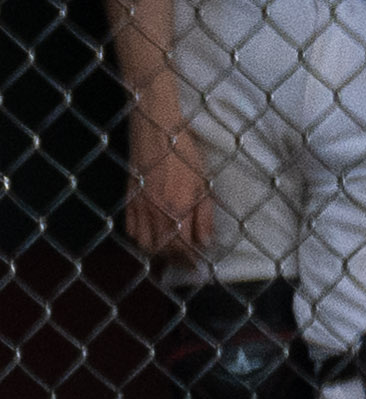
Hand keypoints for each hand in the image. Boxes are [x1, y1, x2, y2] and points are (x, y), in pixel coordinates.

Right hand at [126, 108, 212, 258]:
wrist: (155, 131)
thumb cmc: (184, 155)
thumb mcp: (203, 184)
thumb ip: (204, 216)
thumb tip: (205, 243)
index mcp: (177, 210)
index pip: (182, 248)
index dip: (190, 261)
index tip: (198, 267)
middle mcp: (155, 213)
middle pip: (162, 251)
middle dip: (175, 260)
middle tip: (186, 261)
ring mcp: (138, 208)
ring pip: (143, 245)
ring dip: (157, 252)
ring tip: (171, 251)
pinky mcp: (128, 200)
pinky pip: (130, 230)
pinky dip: (141, 239)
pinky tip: (152, 236)